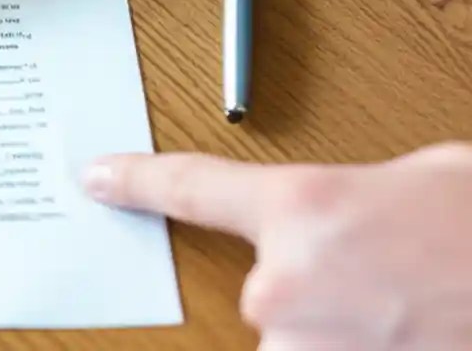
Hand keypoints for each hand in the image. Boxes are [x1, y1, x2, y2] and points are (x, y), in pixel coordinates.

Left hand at [84, 143, 471, 348]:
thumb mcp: (410, 183)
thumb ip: (338, 215)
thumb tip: (323, 237)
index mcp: (299, 210)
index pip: (190, 189)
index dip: (139, 183)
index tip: (99, 179)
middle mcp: (286, 289)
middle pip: (271, 303)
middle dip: (322, 299)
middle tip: (394, 284)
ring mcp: (313, 350)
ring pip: (302, 345)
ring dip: (349, 332)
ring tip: (414, 312)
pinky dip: (367, 343)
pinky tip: (409, 326)